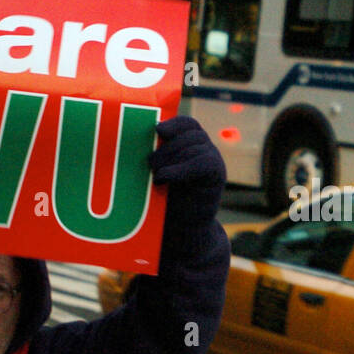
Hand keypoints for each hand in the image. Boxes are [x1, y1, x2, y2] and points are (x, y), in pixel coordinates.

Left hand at [149, 116, 225, 237]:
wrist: (183, 228)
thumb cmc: (165, 200)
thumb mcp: (157, 172)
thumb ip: (155, 156)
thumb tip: (136, 141)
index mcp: (190, 142)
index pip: (186, 124)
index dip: (174, 124)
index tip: (157, 130)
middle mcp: (205, 147)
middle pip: (188, 135)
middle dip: (166, 148)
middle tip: (149, 165)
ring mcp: (213, 159)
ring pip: (194, 147)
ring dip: (170, 159)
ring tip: (156, 176)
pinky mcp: (217, 175)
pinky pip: (203, 163)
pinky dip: (181, 169)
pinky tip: (164, 178)